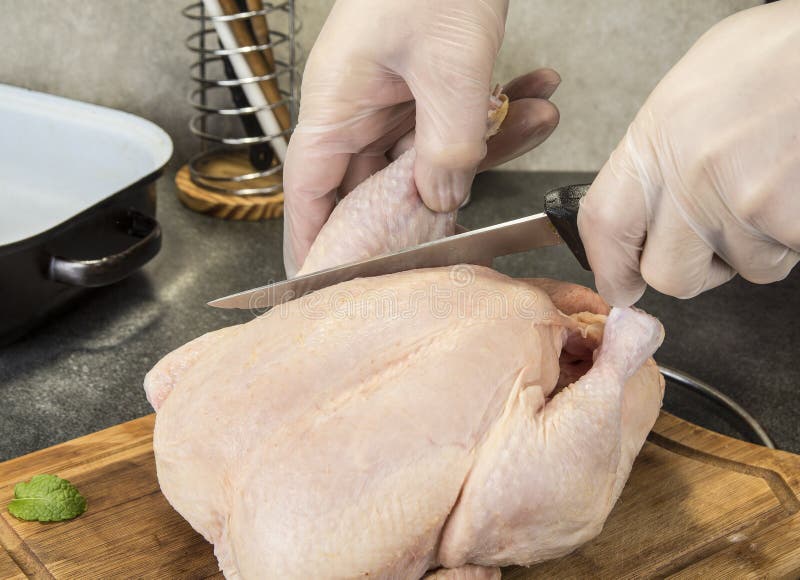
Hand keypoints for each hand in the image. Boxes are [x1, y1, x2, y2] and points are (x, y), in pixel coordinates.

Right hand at [283, 0, 558, 275]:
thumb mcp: (449, 67)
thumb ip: (448, 147)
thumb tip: (443, 200)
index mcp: (336, 108)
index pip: (310, 196)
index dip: (314, 246)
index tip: (325, 286)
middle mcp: (357, 110)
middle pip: (374, 187)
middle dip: (423, 208)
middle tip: (462, 234)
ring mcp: (391, 99)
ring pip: (428, 155)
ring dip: (484, 148)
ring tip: (535, 120)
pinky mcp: (425, 86)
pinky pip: (455, 122)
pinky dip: (497, 116)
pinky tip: (537, 98)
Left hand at [578, 0, 799, 305]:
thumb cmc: (771, 59)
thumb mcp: (688, 96)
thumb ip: (659, 158)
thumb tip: (647, 208)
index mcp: (653, 143)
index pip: (604, 228)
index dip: (612, 268)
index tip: (623, 281)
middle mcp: (689, 180)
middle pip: (670, 275)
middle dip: (696, 270)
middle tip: (717, 238)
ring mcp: (742, 204)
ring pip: (746, 268)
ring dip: (760, 244)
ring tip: (773, 186)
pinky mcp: (792, 220)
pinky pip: (789, 255)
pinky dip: (796, 234)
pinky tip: (795, 188)